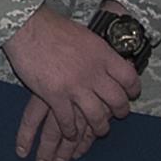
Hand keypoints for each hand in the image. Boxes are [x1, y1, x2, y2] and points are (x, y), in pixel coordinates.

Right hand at [4, 9, 138, 160]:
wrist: (28, 28)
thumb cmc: (53, 27)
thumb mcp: (86, 35)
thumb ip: (98, 52)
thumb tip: (105, 59)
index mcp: (103, 55)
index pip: (129, 78)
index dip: (133, 90)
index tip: (131, 94)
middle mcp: (94, 73)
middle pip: (116, 101)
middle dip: (120, 111)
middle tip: (119, 115)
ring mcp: (75, 86)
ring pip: (96, 116)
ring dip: (99, 126)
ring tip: (99, 130)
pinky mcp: (55, 95)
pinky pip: (68, 120)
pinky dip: (71, 129)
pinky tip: (71, 132)